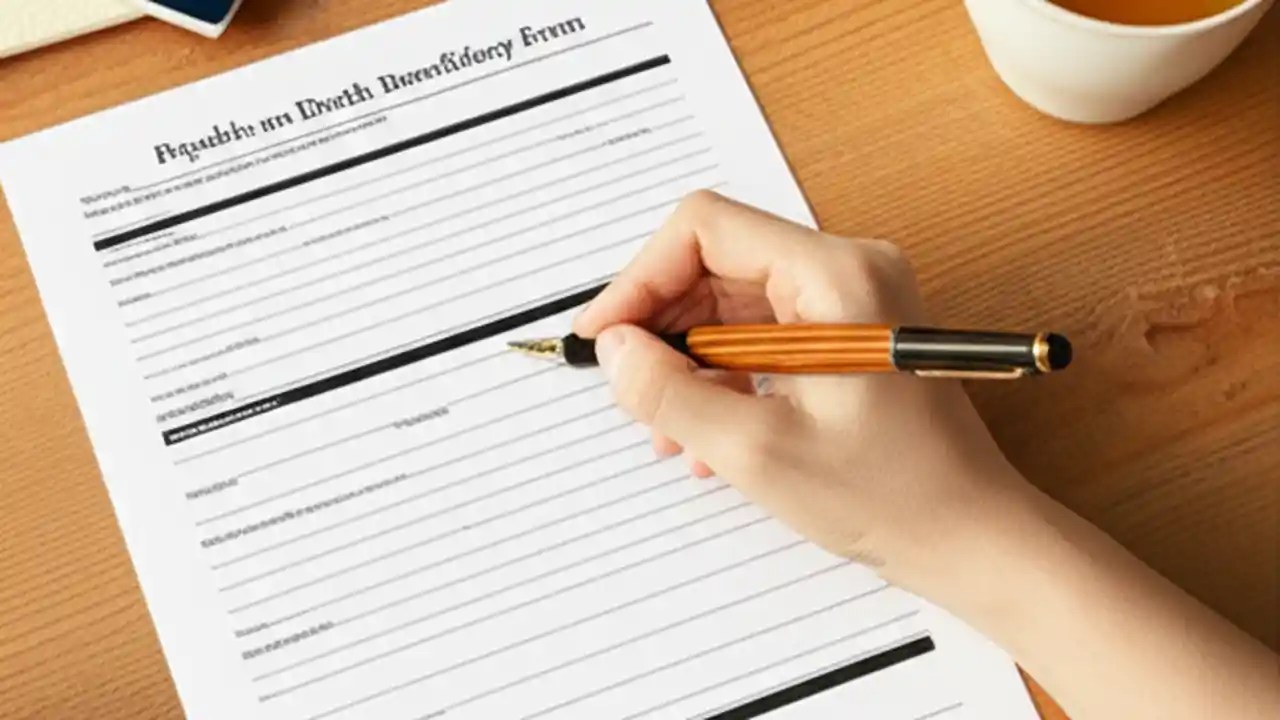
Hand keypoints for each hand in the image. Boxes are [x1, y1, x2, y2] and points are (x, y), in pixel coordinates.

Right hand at [573, 190, 1029, 589]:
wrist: (968, 535)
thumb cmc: (891, 494)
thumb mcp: (756, 449)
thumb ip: (670, 392)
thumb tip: (614, 349)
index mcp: (836, 275)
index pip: (706, 229)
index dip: (641, 278)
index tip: (606, 334)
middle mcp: (847, 269)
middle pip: (716, 264)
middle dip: (663, 327)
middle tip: (630, 388)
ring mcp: (850, 300)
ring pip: (733, 303)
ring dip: (689, 361)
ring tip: (668, 427)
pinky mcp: (848, 332)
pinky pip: (762, 332)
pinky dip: (725, 375)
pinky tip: (708, 433)